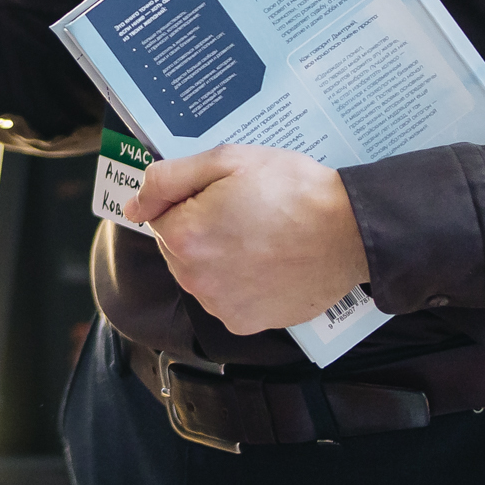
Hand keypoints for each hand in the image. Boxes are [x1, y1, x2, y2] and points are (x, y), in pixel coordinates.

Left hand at [123, 144, 371, 334]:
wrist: (351, 231)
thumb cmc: (292, 189)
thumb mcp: (226, 160)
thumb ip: (168, 179)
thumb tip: (133, 205)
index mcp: (185, 235)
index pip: (159, 214)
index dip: (190, 199)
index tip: (224, 193)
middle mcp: (195, 278)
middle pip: (177, 246)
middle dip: (200, 228)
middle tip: (245, 212)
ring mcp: (220, 305)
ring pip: (199, 273)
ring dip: (217, 256)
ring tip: (261, 237)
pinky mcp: (245, 323)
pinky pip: (225, 298)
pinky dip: (239, 283)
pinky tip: (267, 263)